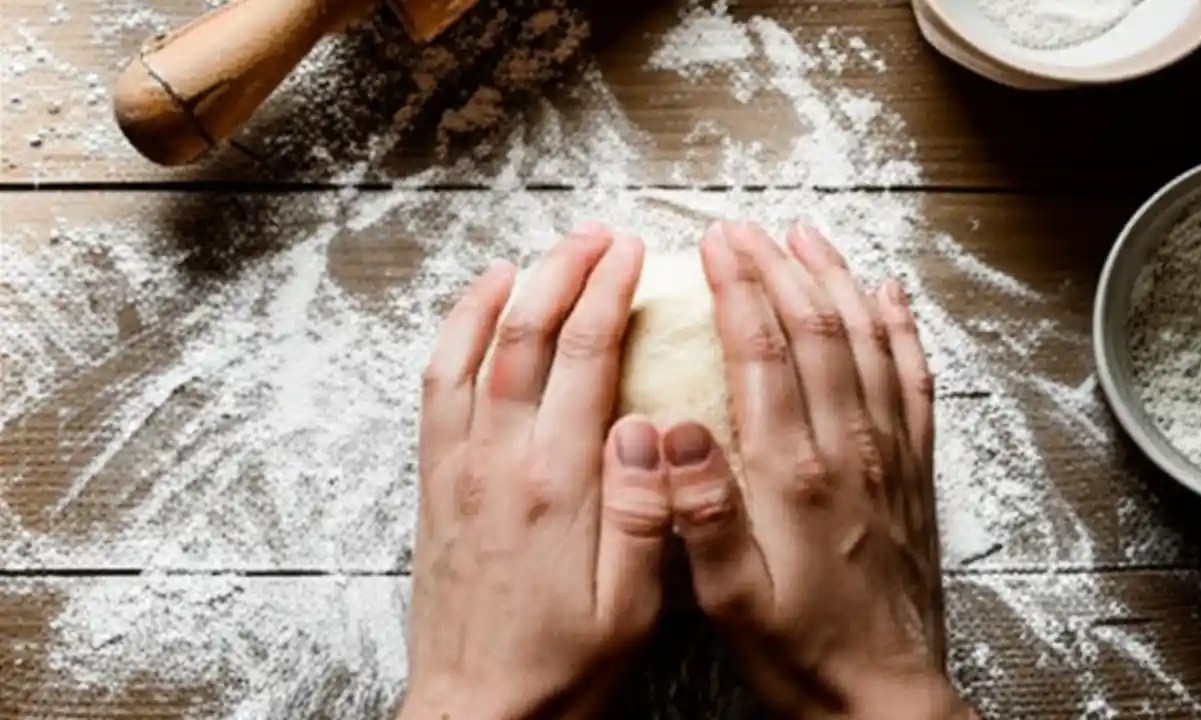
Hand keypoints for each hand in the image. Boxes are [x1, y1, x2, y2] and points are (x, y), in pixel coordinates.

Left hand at [401, 226, 671, 718]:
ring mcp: (458, 467)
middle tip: (596, 236)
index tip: (631, 252)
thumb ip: (645, 514)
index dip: (608, 291)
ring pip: (470, 349)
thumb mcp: (631, 609)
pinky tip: (473, 315)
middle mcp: (500, 461)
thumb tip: (650, 426)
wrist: (477, 713)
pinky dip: (453, 336)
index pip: (584, 356)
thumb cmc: (562, 669)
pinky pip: (434, 387)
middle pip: (525, 334)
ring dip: (503, 291)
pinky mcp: (435, 483)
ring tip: (534, 255)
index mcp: (559, 484)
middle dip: (562, 270)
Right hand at [664, 221, 970, 718]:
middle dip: (779, 267)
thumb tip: (673, 433)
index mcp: (792, 472)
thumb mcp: (730, 601)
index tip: (717, 245)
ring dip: (838, 280)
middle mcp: (847, 448)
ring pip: (867, 340)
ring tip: (811, 238)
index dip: (739, 288)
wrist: (884, 698)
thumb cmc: (800, 653)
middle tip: (748, 227)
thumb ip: (703, 515)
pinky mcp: (913, 472)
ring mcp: (888, 455)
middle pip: (816, 329)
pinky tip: (892, 297)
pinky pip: (914, 381)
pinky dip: (903, 329)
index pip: (763, 351)